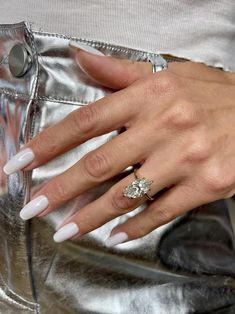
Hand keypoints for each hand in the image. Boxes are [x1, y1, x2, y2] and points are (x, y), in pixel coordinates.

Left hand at [3, 49, 234, 245]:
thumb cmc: (212, 95)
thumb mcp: (169, 75)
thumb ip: (122, 72)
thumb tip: (82, 58)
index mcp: (150, 96)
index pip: (86, 121)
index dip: (49, 143)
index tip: (22, 163)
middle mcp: (165, 126)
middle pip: (99, 164)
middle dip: (61, 189)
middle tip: (34, 208)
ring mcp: (186, 158)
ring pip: (127, 195)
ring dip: (92, 216)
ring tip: (67, 230)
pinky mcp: (205, 184)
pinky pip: (161, 212)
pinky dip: (135, 226)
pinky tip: (116, 234)